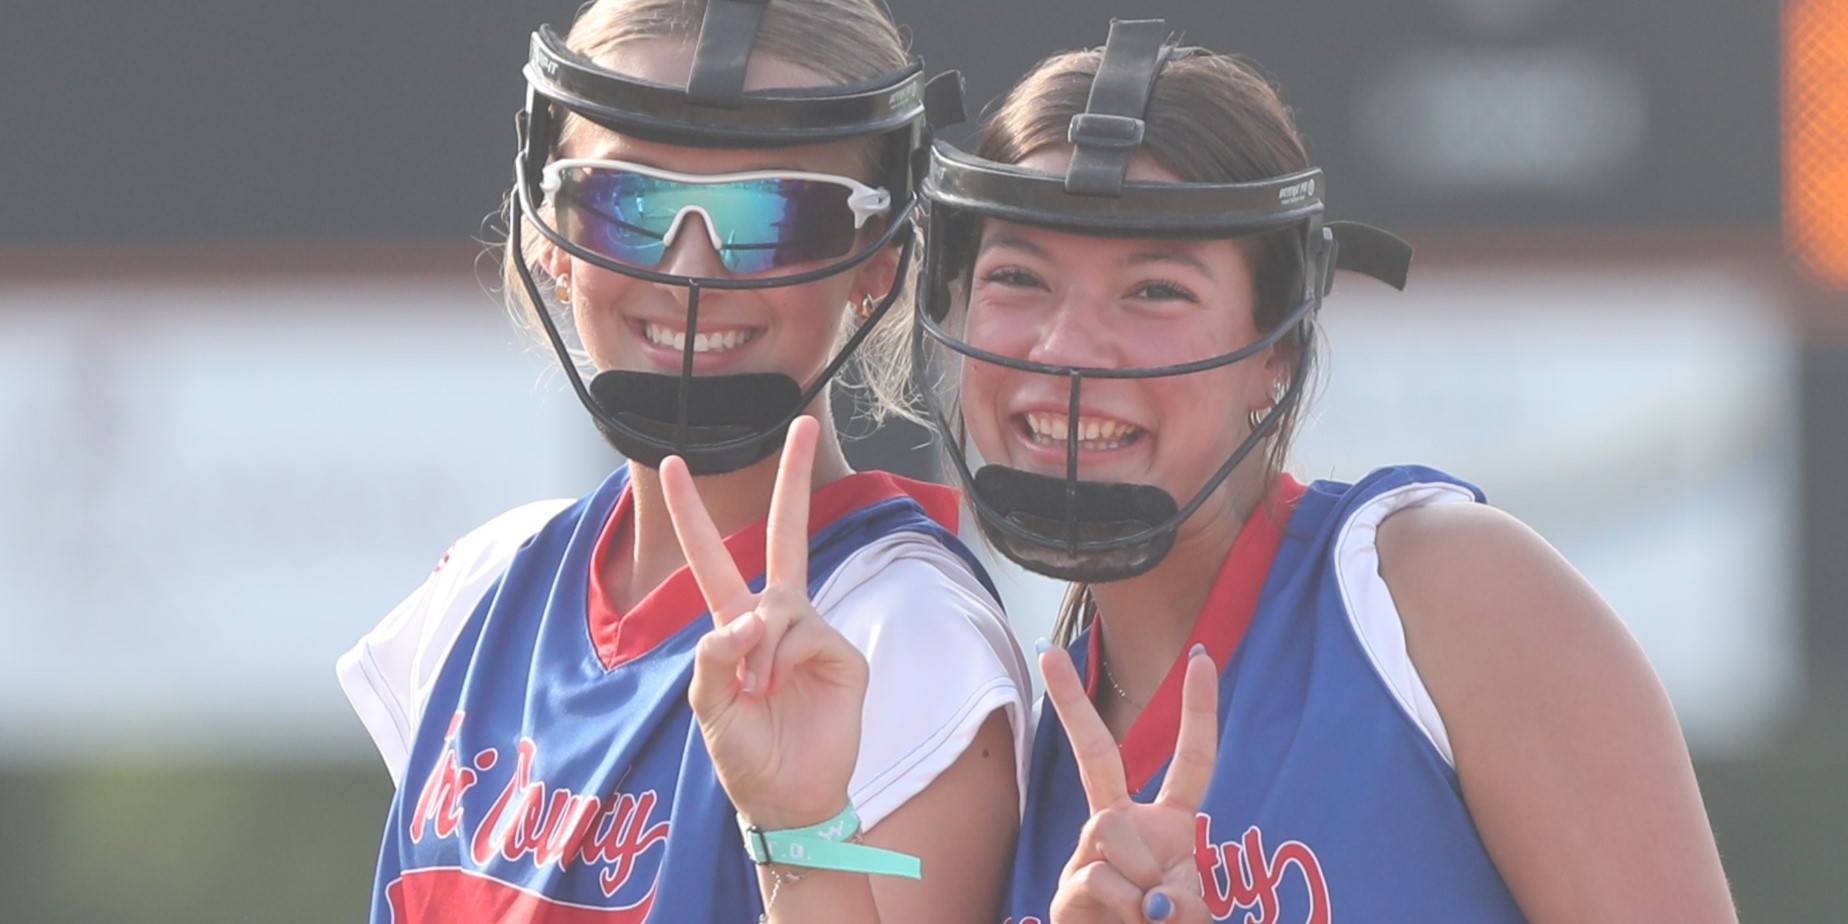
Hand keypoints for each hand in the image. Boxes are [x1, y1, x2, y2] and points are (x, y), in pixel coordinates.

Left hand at [661, 415, 868, 830]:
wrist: (791, 798)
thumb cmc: (746, 755)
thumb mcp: (708, 711)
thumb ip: (712, 661)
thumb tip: (746, 621)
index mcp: (734, 627)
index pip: (713, 558)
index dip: (692, 513)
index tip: (672, 465)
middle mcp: (775, 620)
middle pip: (787, 535)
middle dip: (795, 480)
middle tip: (804, 423)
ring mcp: (812, 633)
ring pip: (781, 608)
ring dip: (763, 650)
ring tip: (762, 693)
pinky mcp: (843, 652)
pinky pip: (810, 636)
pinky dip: (788, 660)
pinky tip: (785, 691)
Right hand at [1042, 643, 1218, 923]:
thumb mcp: (1190, 912)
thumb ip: (1183, 900)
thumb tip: (1153, 900)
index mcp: (1165, 825)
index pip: (1190, 762)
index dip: (1198, 711)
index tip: (1201, 657)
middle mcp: (1122, 829)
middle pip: (1095, 756)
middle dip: (1070, 703)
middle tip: (1048, 652)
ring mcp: (1088, 856)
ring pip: (1109, 827)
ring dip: (1142, 875)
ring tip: (1150, 916)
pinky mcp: (1067, 891)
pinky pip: (1099, 878)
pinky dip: (1129, 908)